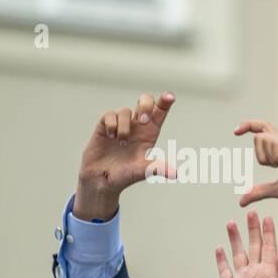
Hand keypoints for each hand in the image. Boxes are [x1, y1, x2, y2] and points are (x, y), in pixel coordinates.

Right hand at [75, 92, 176, 220]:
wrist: (102, 180)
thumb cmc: (125, 175)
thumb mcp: (143, 171)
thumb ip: (158, 169)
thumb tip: (176, 173)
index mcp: (150, 133)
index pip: (159, 113)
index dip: (165, 102)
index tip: (170, 96)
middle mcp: (137, 126)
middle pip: (145, 101)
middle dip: (146, 105)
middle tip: (142, 120)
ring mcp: (121, 124)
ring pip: (125, 110)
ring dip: (125, 127)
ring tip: (121, 143)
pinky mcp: (105, 126)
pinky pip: (110, 115)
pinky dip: (112, 125)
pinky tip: (110, 138)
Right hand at [215, 212, 277, 277]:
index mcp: (270, 272)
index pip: (270, 247)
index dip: (269, 232)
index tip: (266, 217)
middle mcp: (256, 272)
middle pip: (254, 246)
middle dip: (253, 229)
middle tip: (251, 212)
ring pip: (238, 253)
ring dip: (235, 239)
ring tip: (231, 223)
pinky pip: (225, 270)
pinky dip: (221, 259)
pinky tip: (220, 248)